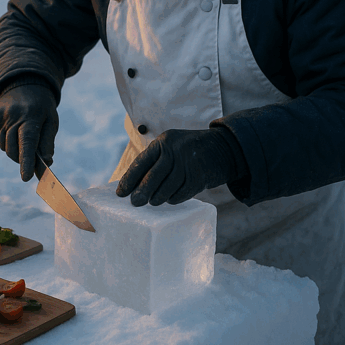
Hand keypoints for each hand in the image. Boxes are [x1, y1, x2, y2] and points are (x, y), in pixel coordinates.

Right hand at [0, 82, 57, 181]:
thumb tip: (46, 162)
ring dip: (14, 150)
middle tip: (31, 159)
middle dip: (22, 159)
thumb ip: (48, 142)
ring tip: (23, 137)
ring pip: (4, 147)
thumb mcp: (51, 121)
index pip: (28, 142)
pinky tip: (13, 130)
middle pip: (13, 150)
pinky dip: (6, 142)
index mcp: (31, 116)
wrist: (23, 85)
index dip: (26, 161)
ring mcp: (0, 117)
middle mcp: (13, 116)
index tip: (26, 178)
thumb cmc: (41, 108)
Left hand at [115, 128, 243, 206]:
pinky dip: (174, 198)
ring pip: (168, 186)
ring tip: (152, 202)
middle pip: (154, 175)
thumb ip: (155, 161)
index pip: (142, 161)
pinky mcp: (200, 176)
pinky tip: (169, 200)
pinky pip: (182, 192)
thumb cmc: (190, 151)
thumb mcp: (172, 146)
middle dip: (142, 191)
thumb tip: (134, 185)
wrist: (224, 148)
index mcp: (164, 141)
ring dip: (158, 197)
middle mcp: (176, 150)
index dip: (129, 178)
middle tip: (135, 203)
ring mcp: (189, 163)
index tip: (120, 193)